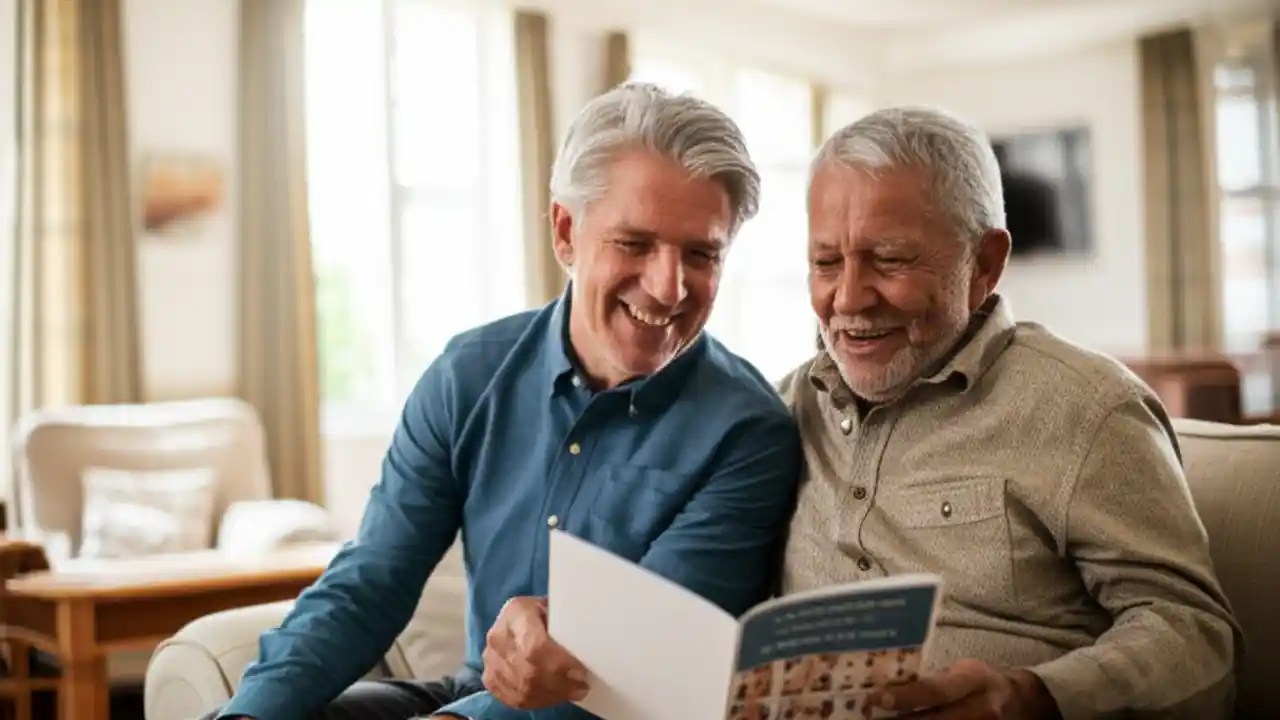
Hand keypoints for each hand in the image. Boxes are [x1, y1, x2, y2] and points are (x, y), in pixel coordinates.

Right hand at [482, 596, 588, 708]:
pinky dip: (538, 702)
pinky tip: (553, 696)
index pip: (534, 646)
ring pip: (523, 690)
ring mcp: (490, 659)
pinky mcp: (490, 678)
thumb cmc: (542, 613)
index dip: (559, 664)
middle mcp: (498, 636)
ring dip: (552, 696)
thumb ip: (567, 622)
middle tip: (581, 686)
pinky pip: (514, 699)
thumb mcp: (555, 608)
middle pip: (529, 672)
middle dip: (560, 684)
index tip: (580, 670)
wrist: (515, 620)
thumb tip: (590, 644)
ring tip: (572, 692)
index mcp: (516, 612)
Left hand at [871, 659, 1060, 718]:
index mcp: (973, 680)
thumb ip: (931, 679)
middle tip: (869, 717)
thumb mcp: (959, 671)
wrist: (1018, 700)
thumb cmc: (978, 680)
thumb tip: (887, 684)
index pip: (936, 690)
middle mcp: (980, 709)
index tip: (877, 698)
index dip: (906, 697)